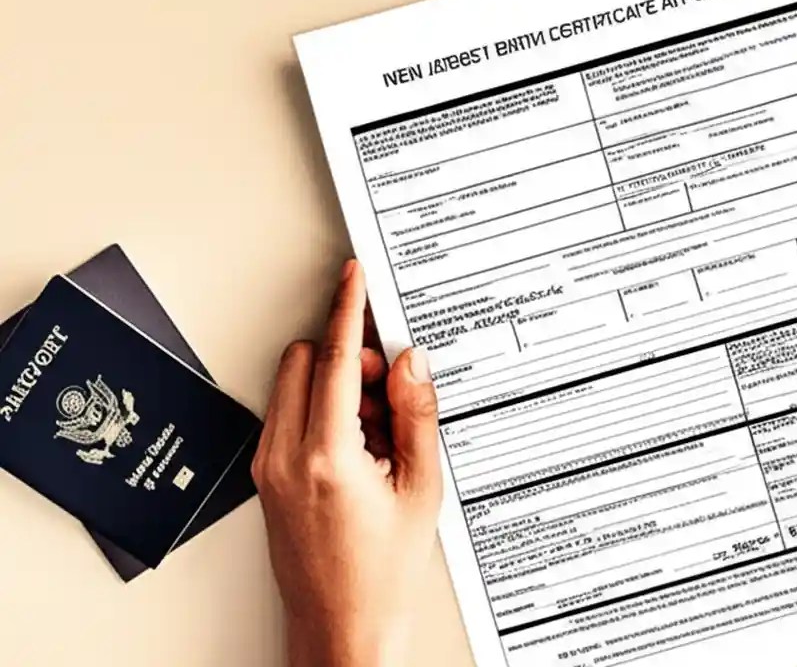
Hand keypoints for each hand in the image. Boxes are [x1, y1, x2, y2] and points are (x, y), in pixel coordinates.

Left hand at [252, 260, 442, 666]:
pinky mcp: (266, 478)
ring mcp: (269, 468)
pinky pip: (287, 417)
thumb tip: (409, 363)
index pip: (334, 361)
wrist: (343, 627)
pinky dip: (321, 413)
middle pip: (304, 362)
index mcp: (327, 458)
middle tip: (388, 388)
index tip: (354, 277)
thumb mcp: (421, 491)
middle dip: (345, 359)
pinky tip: (360, 448)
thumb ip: (417, 416)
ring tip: (378, 432)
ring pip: (292, 387)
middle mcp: (285, 458)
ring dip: (333, 387)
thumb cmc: (383, 574)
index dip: (348, 311)